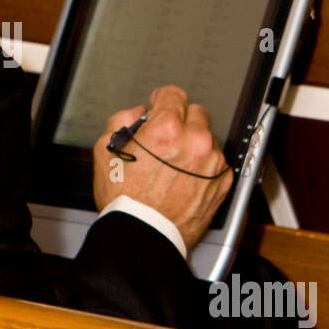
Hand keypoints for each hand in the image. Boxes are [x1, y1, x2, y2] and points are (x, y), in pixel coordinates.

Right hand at [92, 85, 232, 251]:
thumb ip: (120, 121)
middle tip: (165, 140)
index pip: (173, 94)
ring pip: (207, 138)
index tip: (160, 105)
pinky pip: (216, 162)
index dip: (161, 99)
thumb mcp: (105, 152)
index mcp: (167, 128)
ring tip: (174, 166)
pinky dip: (204, 166)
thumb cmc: (126, 200)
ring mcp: (212, 161)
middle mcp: (195, 140)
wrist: (145, 235)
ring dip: (194, 144)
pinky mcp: (222, 181)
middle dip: (180, 121)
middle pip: (195, 112)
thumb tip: (136, 114)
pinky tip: (185, 179)